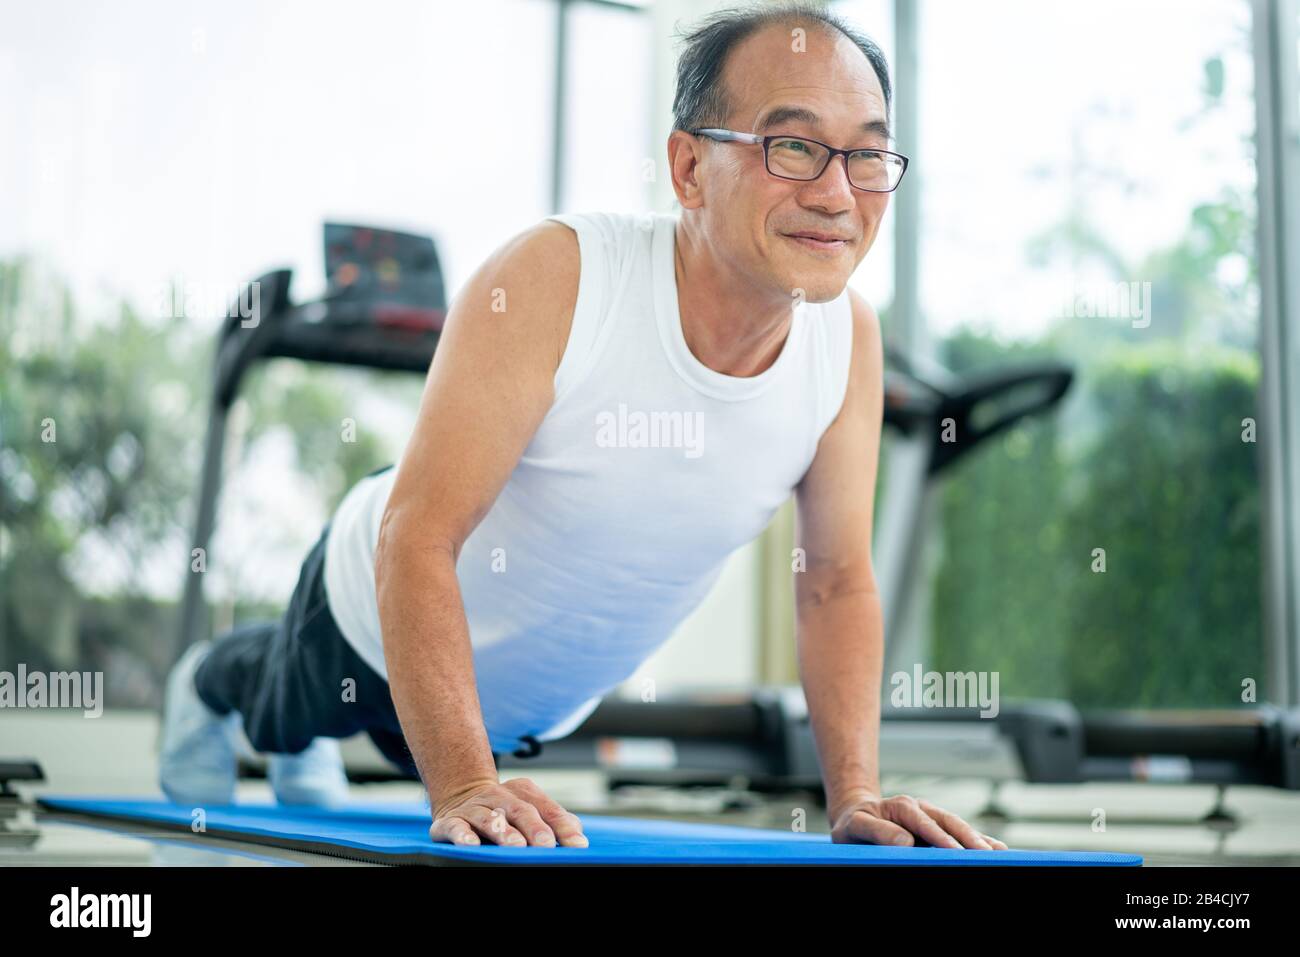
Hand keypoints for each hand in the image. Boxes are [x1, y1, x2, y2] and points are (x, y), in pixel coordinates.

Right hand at [429, 777, 588, 847]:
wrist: (461, 795)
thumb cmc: (504, 809)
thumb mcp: (528, 807)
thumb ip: (552, 819)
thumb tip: (577, 832)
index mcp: (524, 792)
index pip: (549, 809)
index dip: (564, 827)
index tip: (577, 844)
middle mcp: (499, 796)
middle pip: (521, 811)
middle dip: (535, 829)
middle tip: (546, 845)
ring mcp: (475, 807)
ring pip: (490, 818)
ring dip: (503, 832)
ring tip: (515, 846)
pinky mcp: (450, 821)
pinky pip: (456, 827)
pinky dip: (463, 835)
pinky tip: (471, 845)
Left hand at [829, 792, 1007, 849]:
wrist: (856, 815)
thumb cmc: (855, 823)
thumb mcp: (855, 825)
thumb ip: (877, 831)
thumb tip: (906, 842)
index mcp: (902, 806)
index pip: (924, 823)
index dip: (939, 837)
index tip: (954, 851)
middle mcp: (921, 809)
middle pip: (948, 822)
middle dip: (968, 838)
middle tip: (985, 854)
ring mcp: (931, 817)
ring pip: (958, 826)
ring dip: (978, 839)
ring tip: (999, 852)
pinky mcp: (937, 828)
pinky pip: (959, 833)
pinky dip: (977, 840)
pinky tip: (995, 849)